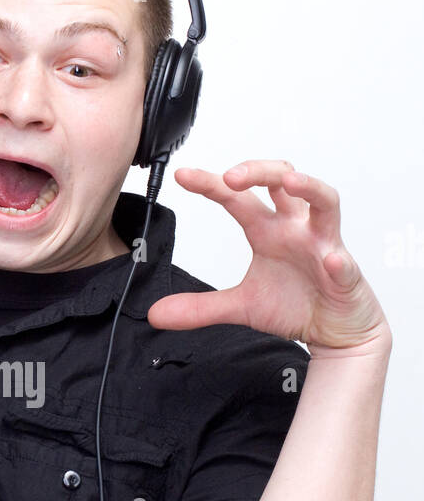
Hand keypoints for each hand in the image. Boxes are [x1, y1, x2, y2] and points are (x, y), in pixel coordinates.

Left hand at [147, 160, 391, 355]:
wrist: (335, 330)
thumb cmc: (296, 304)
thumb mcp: (240, 306)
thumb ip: (200, 307)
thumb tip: (155, 314)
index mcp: (269, 231)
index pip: (239, 197)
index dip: (212, 184)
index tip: (184, 176)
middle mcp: (297, 229)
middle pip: (284, 180)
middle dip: (259, 170)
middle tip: (230, 176)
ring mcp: (324, 246)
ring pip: (325, 203)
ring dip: (309, 188)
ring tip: (290, 183)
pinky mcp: (346, 275)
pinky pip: (345, 263)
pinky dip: (339, 260)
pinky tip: (331, 259)